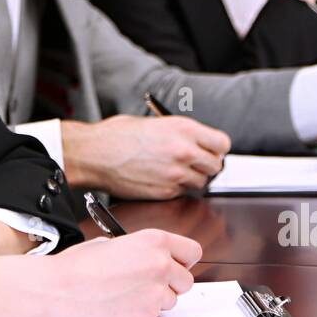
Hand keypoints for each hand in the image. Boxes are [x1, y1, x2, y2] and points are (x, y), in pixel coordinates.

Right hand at [32, 228, 202, 316]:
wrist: (59, 289)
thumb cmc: (78, 266)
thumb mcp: (112, 243)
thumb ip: (140, 250)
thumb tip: (152, 259)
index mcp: (154, 241)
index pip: (192, 251)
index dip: (182, 260)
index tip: (175, 265)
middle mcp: (160, 264)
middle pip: (186, 280)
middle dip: (170, 283)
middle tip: (146, 283)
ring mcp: (156, 292)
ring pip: (171, 301)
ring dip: (155, 300)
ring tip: (126, 294)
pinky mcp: (147, 316)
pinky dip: (142, 315)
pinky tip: (120, 306)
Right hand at [61, 115, 230, 199]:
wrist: (94, 154)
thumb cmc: (117, 136)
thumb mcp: (155, 123)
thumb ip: (179, 133)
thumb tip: (194, 141)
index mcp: (184, 129)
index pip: (222, 144)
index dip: (217, 148)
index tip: (212, 150)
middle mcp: (184, 151)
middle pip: (215, 166)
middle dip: (206, 165)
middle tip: (194, 163)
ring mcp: (175, 174)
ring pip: (201, 183)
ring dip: (192, 179)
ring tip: (174, 172)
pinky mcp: (165, 192)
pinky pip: (182, 193)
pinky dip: (176, 189)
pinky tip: (160, 179)